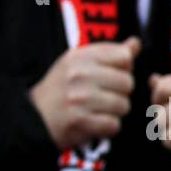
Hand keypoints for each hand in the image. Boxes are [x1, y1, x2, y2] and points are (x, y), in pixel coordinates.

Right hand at [29, 36, 140, 150]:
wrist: (35, 117)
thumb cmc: (63, 89)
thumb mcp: (80, 63)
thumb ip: (111, 53)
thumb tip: (136, 43)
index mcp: (80, 56)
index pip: (124, 57)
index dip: (123, 69)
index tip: (109, 75)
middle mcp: (80, 74)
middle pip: (128, 82)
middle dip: (119, 93)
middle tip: (100, 96)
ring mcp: (80, 98)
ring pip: (123, 105)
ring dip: (114, 112)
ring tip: (96, 109)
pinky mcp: (81, 121)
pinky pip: (114, 124)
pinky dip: (107, 127)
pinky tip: (93, 122)